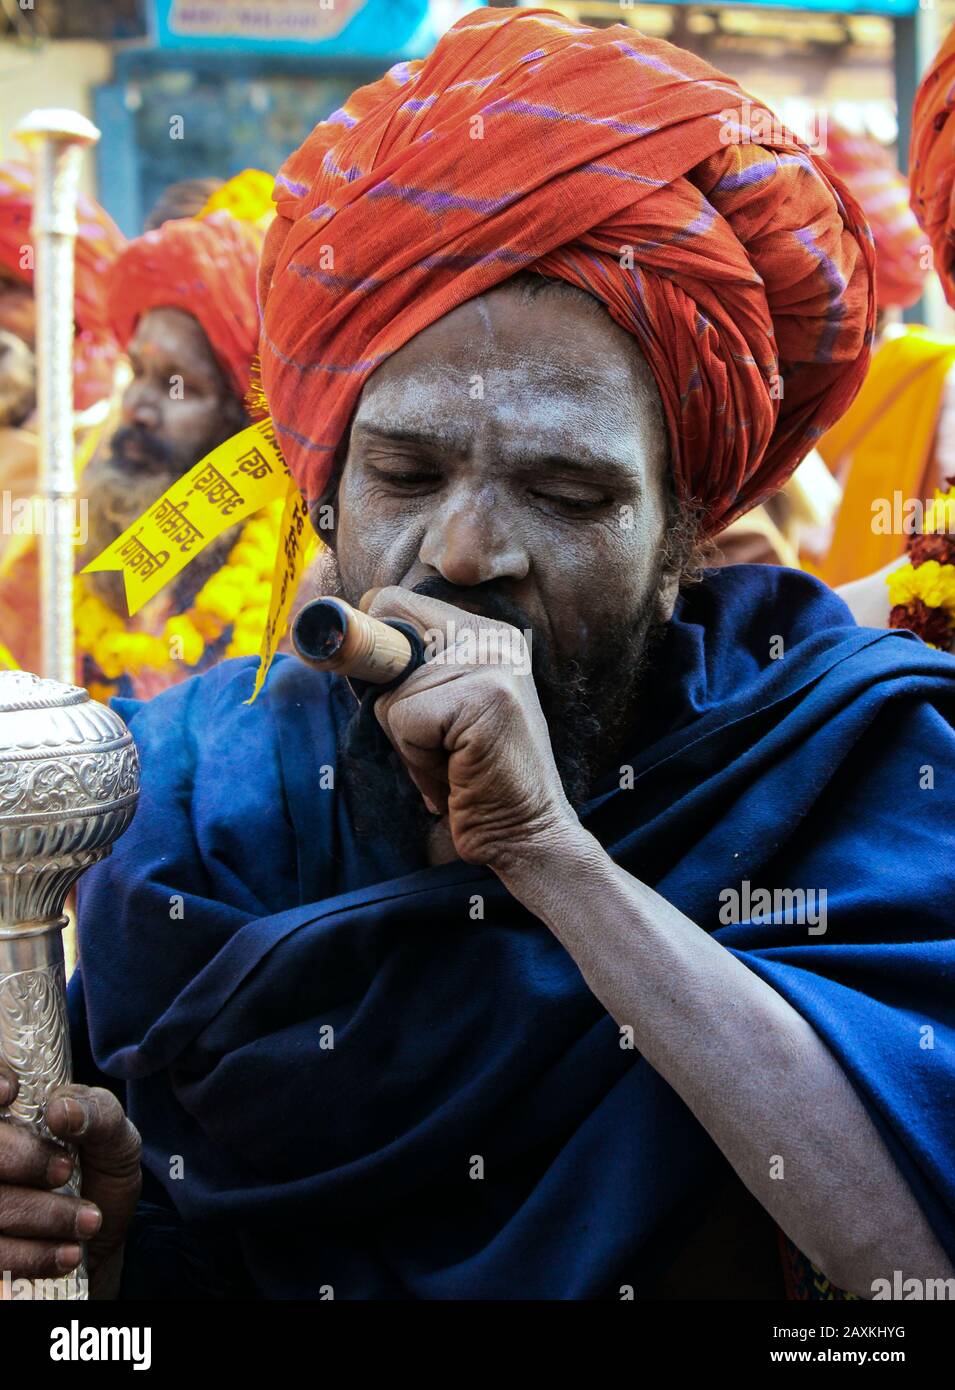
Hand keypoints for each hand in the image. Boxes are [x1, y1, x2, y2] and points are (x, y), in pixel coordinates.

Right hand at [0, 1061, 141, 1297]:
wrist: (101, 1237)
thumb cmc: (100, 1172)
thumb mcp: (116, 1138)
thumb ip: (98, 1113)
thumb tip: (61, 1110)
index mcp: (15, 1114)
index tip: (10, 1092)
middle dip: (26, 1159)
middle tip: (66, 1171)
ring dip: (45, 1215)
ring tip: (89, 1220)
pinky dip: (35, 1254)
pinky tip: (70, 1251)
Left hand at [364, 587, 578, 869]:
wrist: (526, 833)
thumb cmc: (470, 778)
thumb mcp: (439, 710)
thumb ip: (405, 671)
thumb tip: (337, 642)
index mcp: (484, 631)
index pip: (393, 601)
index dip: (371, 647)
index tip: (390, 693)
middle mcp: (493, 635)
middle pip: (385, 632)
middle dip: (388, 696)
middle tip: (430, 738)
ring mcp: (492, 662)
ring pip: (392, 691)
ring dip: (406, 742)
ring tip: (449, 762)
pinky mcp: (485, 696)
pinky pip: (405, 720)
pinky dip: (416, 760)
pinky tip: (455, 774)